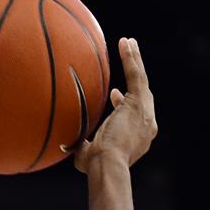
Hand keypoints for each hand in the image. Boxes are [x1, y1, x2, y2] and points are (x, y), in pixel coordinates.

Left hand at [66, 37, 156, 172]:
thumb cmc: (96, 166)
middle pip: (142, 93)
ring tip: (130, 43)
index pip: (133, 114)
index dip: (123, 103)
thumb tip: (63, 147)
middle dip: (136, 75)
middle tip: (131, 59)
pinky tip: (126, 43)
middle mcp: (146, 123)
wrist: (107, 164)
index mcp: (137, 136)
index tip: (114, 96)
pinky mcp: (139, 102)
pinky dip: (132, 58)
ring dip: (135, 60)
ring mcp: (145, 112)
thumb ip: (80, 148)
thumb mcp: (87, 156)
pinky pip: (136, 75)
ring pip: (141, 80)